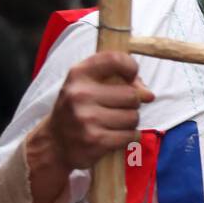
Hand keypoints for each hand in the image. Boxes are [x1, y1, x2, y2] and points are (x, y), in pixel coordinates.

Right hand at [45, 51, 154, 169]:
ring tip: (112, 123)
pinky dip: (128, 137)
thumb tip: (148, 95)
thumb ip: (121, 80)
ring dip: (129, 122)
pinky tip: (113, 136)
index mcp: (78, 74)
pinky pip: (131, 135)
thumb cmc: (80, 109)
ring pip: (133, 117)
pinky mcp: (94, 140)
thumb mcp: (90, 85)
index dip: (131, 67)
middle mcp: (80, 94)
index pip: (115, 59)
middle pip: (132, 95)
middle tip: (116, 108)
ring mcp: (86, 118)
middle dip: (131, 104)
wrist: (55, 142)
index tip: (130, 77)